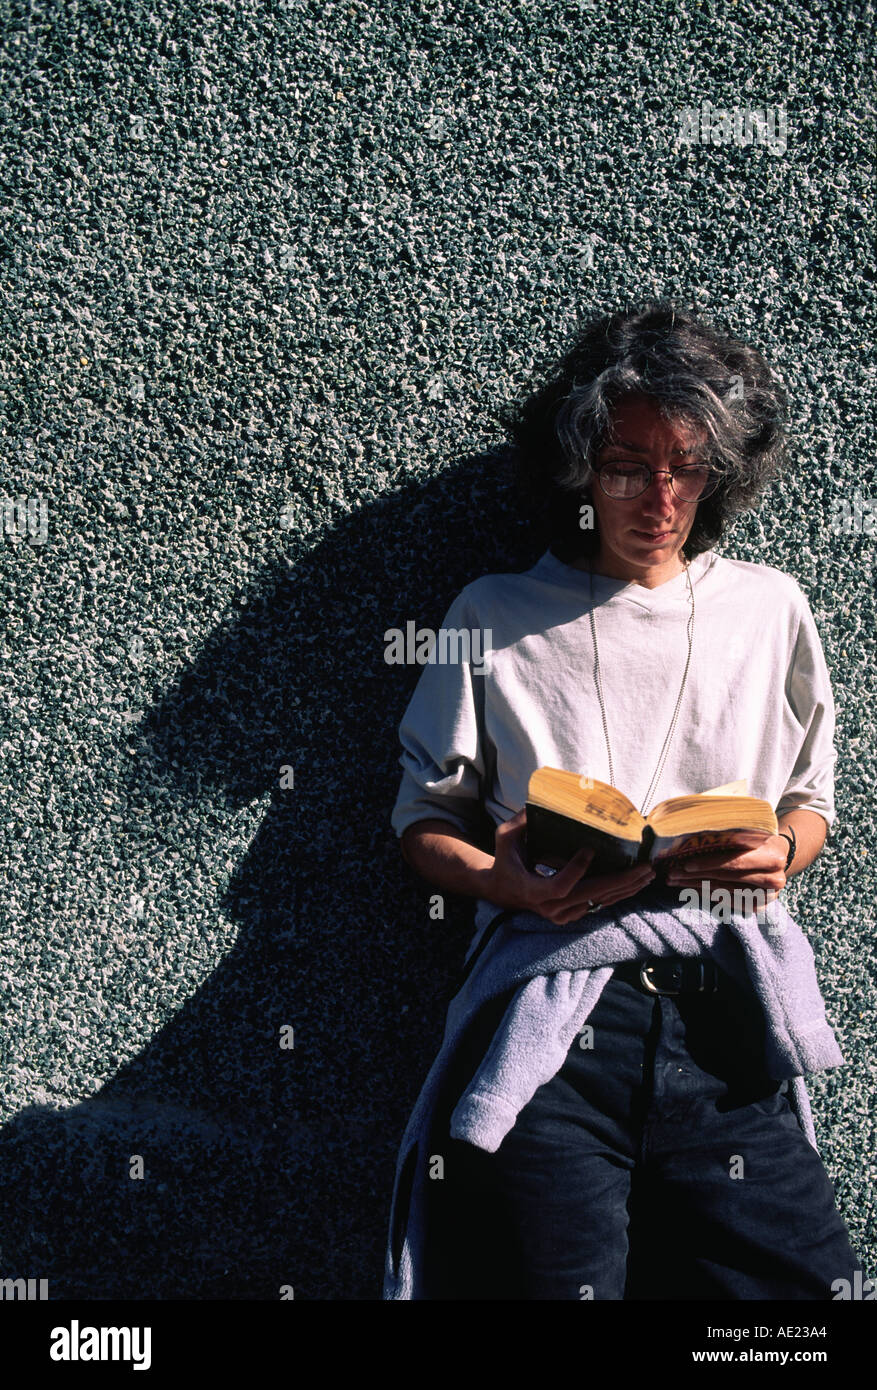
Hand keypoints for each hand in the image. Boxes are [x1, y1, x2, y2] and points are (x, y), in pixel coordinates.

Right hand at [484, 808, 656, 925]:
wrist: (503, 890)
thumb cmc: (506, 860)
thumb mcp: (504, 837)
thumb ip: (519, 822)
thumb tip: (539, 805)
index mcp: (532, 889)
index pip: (560, 887)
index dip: (576, 871)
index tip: (589, 850)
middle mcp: (549, 907)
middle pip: (590, 896)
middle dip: (619, 881)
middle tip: (643, 867)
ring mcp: (561, 915)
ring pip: (599, 903)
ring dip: (626, 888)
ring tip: (647, 873)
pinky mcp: (572, 915)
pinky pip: (599, 905)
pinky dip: (620, 893)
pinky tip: (637, 882)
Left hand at [664, 831, 787, 904]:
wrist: (778, 855)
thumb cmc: (756, 837)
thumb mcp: (749, 829)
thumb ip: (729, 831)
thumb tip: (694, 827)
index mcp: (772, 855)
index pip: (735, 862)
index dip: (709, 864)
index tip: (686, 863)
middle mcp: (773, 879)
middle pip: (727, 878)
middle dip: (696, 876)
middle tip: (672, 873)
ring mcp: (766, 896)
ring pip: (723, 891)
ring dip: (695, 886)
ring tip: (674, 880)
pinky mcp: (757, 905)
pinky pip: (726, 902)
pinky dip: (706, 893)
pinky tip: (689, 887)